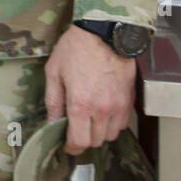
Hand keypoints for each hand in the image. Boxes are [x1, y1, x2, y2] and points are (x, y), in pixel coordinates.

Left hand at [45, 25, 136, 154]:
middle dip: (83, 139)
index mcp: (81, 104)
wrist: (104, 33)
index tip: (66, 146)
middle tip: (74, 128)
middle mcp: (102, 109)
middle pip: (95, 141)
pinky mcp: (129, 100)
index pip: (79, 141)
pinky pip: (122, 123)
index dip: (71, 148)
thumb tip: (52, 121)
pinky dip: (112, 124)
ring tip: (88, 119)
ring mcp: (118, 106)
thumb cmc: (75, 49)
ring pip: (110, 135)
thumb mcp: (54, 72)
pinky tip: (102, 112)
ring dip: (98, 132)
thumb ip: (53, 101)